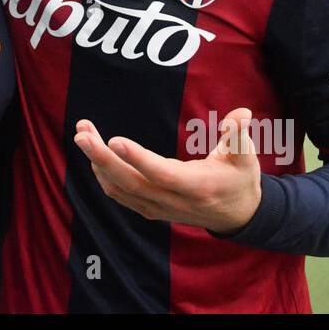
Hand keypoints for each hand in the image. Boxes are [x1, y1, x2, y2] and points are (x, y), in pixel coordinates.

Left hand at [72, 110, 261, 234]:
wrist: (237, 215)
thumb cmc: (240, 178)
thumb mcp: (245, 157)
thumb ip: (239, 135)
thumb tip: (240, 114)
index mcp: (197, 186)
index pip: (162, 174)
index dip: (138, 159)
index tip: (115, 140)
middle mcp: (173, 201)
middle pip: (131, 183)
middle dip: (103, 157)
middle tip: (82, 133)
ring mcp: (159, 208)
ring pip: (121, 189)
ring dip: (98, 162)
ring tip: (83, 133)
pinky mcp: (150, 209)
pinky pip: (120, 195)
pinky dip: (104, 176)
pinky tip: (94, 155)